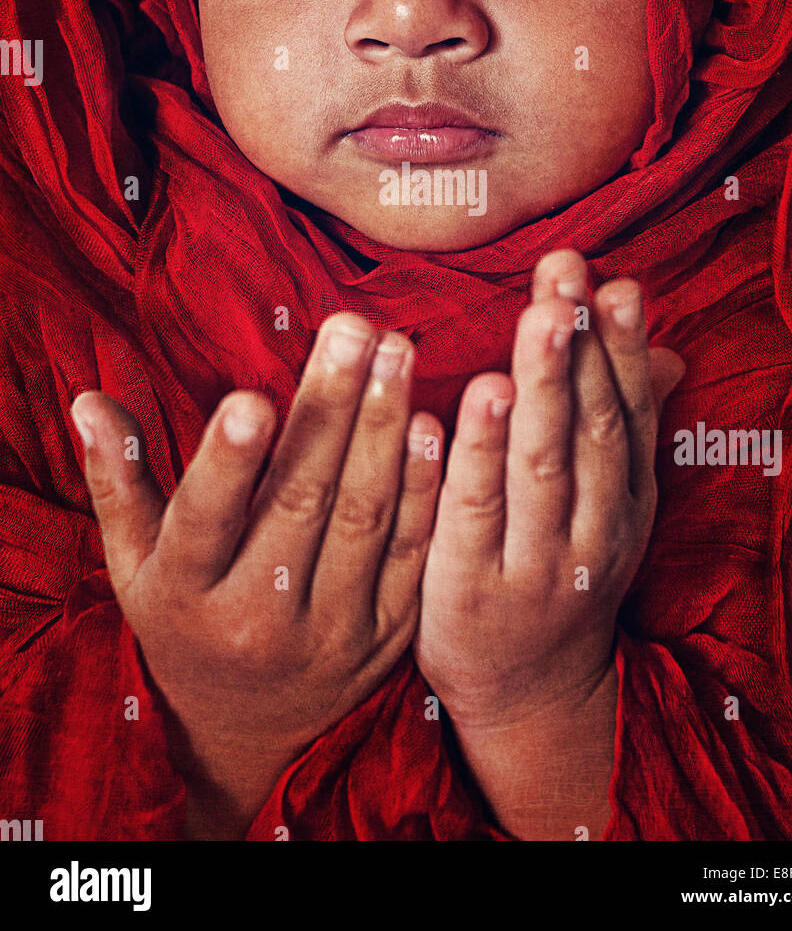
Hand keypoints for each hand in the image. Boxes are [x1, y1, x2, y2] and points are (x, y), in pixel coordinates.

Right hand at [71, 314, 443, 836]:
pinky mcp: (387, 637)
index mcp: (188, 592)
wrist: (248, 734)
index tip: (251, 397)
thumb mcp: (135, 567)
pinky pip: (410, 555)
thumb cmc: (184, 623)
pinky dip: (424, 490)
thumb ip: (118, 481)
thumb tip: (88, 402)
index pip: (206, 519)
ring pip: (364, 519)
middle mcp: (260, 616)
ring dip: (384, 430)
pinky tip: (432, 424)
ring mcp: (331, 631)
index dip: (229, 461)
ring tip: (397, 351)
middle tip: (355, 329)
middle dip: (331, 409)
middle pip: (300, 502)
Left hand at [414, 248, 683, 729]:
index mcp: (625, 499)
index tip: (612, 282)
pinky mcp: (470, 586)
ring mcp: (534, 560)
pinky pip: (473, 513)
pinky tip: (469, 401)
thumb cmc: (565, 570)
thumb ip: (628, 425)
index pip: (628, 412)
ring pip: (540, 465)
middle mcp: (592, 528)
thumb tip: (668, 348)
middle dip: (578, 348)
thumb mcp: (614, 506)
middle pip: (588, 428)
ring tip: (536, 322)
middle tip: (565, 280)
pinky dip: (474, 455)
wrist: (532, 694)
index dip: (621, 347)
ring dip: (541, 388)